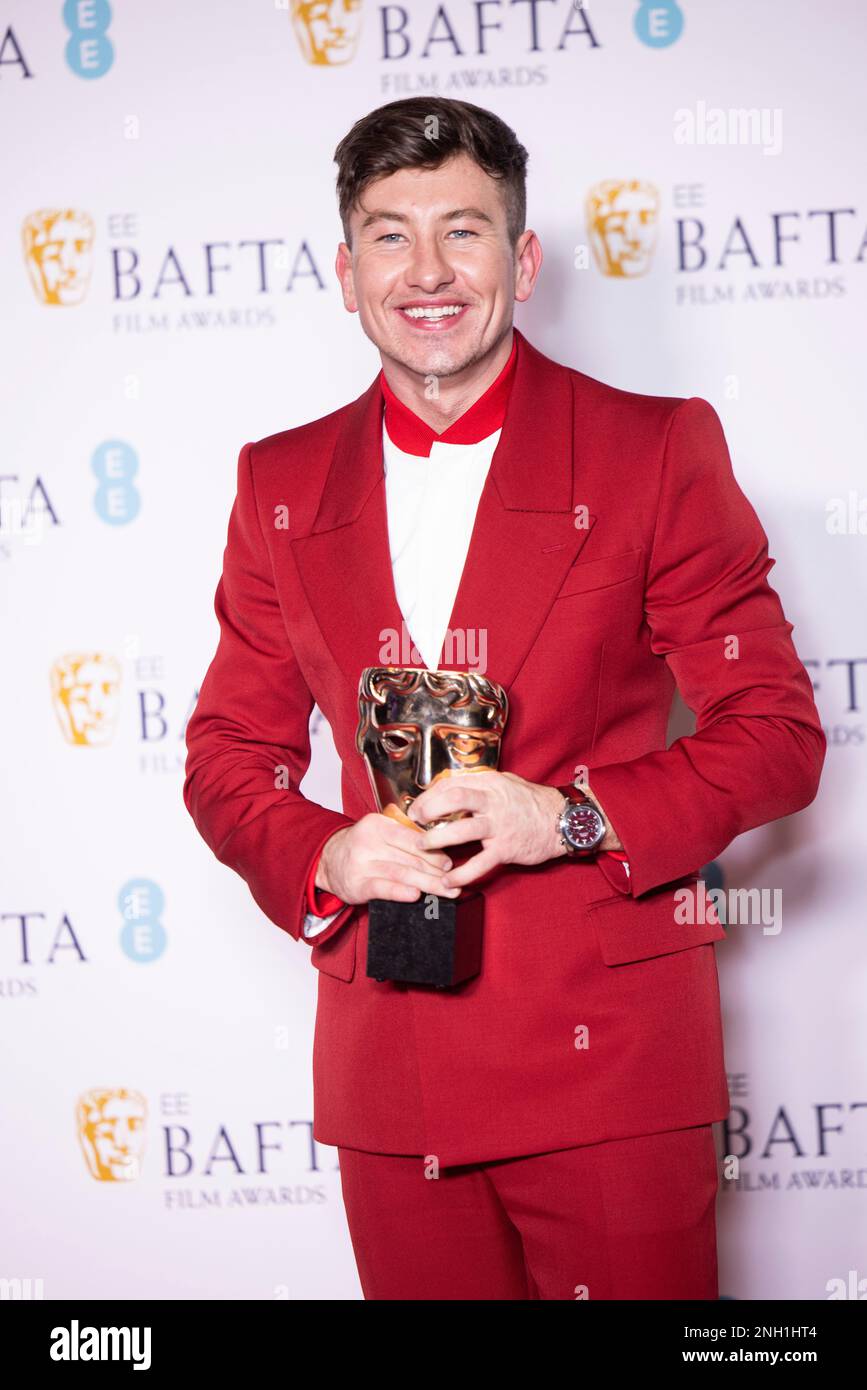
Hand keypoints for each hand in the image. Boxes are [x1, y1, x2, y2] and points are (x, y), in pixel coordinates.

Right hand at [315, 812, 459, 904]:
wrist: (329, 860)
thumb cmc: (363, 846)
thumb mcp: (381, 832)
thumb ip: (406, 837)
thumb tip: (441, 851)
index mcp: (378, 825)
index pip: (412, 839)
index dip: (433, 852)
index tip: (449, 863)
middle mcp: (368, 842)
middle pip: (410, 858)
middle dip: (436, 872)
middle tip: (453, 881)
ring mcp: (361, 864)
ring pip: (401, 874)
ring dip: (427, 884)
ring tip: (445, 891)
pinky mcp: (356, 884)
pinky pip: (382, 888)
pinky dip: (400, 892)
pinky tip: (415, 895)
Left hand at [408, 771, 568, 889]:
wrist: (562, 821)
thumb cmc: (530, 802)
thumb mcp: (505, 783)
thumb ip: (479, 786)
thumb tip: (446, 790)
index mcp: (490, 783)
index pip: (452, 784)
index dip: (429, 795)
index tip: (417, 806)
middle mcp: (494, 801)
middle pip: (454, 799)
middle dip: (429, 809)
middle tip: (415, 820)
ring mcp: (500, 825)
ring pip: (462, 829)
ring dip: (437, 838)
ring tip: (422, 846)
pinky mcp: (506, 848)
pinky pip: (479, 864)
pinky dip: (461, 874)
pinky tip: (447, 881)